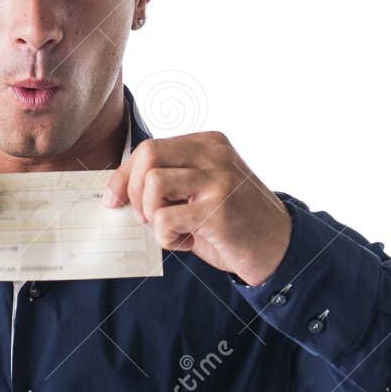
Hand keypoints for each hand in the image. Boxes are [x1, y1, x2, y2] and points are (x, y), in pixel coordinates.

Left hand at [103, 132, 291, 285]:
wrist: (277, 248)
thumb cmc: (232, 222)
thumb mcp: (202, 189)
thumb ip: (170, 180)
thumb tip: (119, 189)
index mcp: (208, 143)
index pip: (149, 146)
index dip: (123, 174)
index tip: (113, 199)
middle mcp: (214, 154)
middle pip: (147, 155)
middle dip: (132, 191)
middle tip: (145, 217)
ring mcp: (218, 180)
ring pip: (153, 184)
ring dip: (152, 216)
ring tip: (174, 229)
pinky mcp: (217, 210)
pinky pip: (164, 219)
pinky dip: (167, 238)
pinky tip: (189, 241)